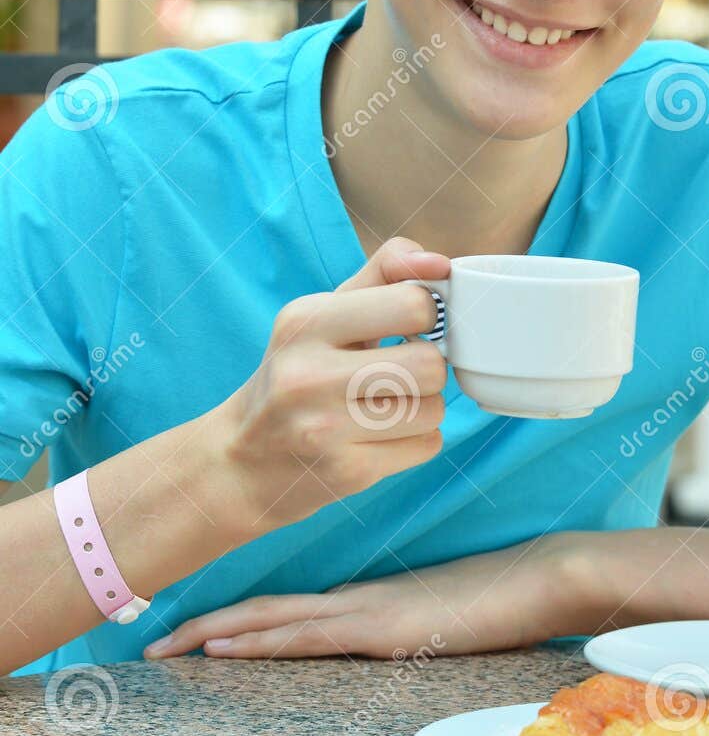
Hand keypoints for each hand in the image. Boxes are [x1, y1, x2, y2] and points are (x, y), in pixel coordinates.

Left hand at [143, 534, 589, 660]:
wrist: (548, 577)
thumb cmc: (512, 599)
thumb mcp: (451, 620)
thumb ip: (417, 629)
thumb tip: (396, 643)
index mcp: (371, 601)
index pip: (289, 610)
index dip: (236, 618)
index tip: (191, 632)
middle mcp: (359, 602)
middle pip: (266, 612)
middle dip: (204, 628)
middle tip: (150, 641)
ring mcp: (370, 612)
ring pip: (274, 620)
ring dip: (216, 634)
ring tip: (165, 647)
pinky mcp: (385, 628)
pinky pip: (309, 635)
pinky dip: (261, 639)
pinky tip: (225, 645)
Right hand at [210, 237, 450, 539]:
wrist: (240, 461)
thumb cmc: (295, 375)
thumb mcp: (322, 313)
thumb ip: (383, 274)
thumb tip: (440, 264)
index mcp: (305, 321)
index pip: (413, 304)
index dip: (428, 315)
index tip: (411, 327)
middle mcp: (309, 374)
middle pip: (431, 363)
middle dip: (429, 368)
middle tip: (401, 373)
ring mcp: (325, 428)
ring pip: (434, 408)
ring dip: (424, 408)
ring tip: (385, 407)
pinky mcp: (346, 471)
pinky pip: (427, 446)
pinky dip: (416, 441)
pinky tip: (379, 438)